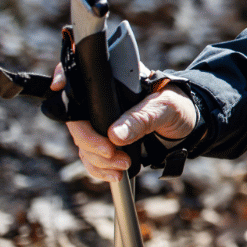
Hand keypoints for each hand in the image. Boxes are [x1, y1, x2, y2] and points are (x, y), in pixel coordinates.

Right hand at [54, 64, 197, 186]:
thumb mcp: (166, 108)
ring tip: (122, 167)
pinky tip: (114, 174)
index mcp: (114, 81)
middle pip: (75, 117)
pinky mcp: (104, 141)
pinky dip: (98, 169)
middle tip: (111, 153)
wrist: (188, 128)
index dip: (63, 77)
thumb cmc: (178, 108)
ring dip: (97, 159)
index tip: (58, 86)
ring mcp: (100, 121)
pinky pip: (90, 157)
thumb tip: (115, 134)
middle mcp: (101, 100)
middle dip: (89, 140)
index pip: (79, 72)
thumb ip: (142, 118)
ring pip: (81, 141)